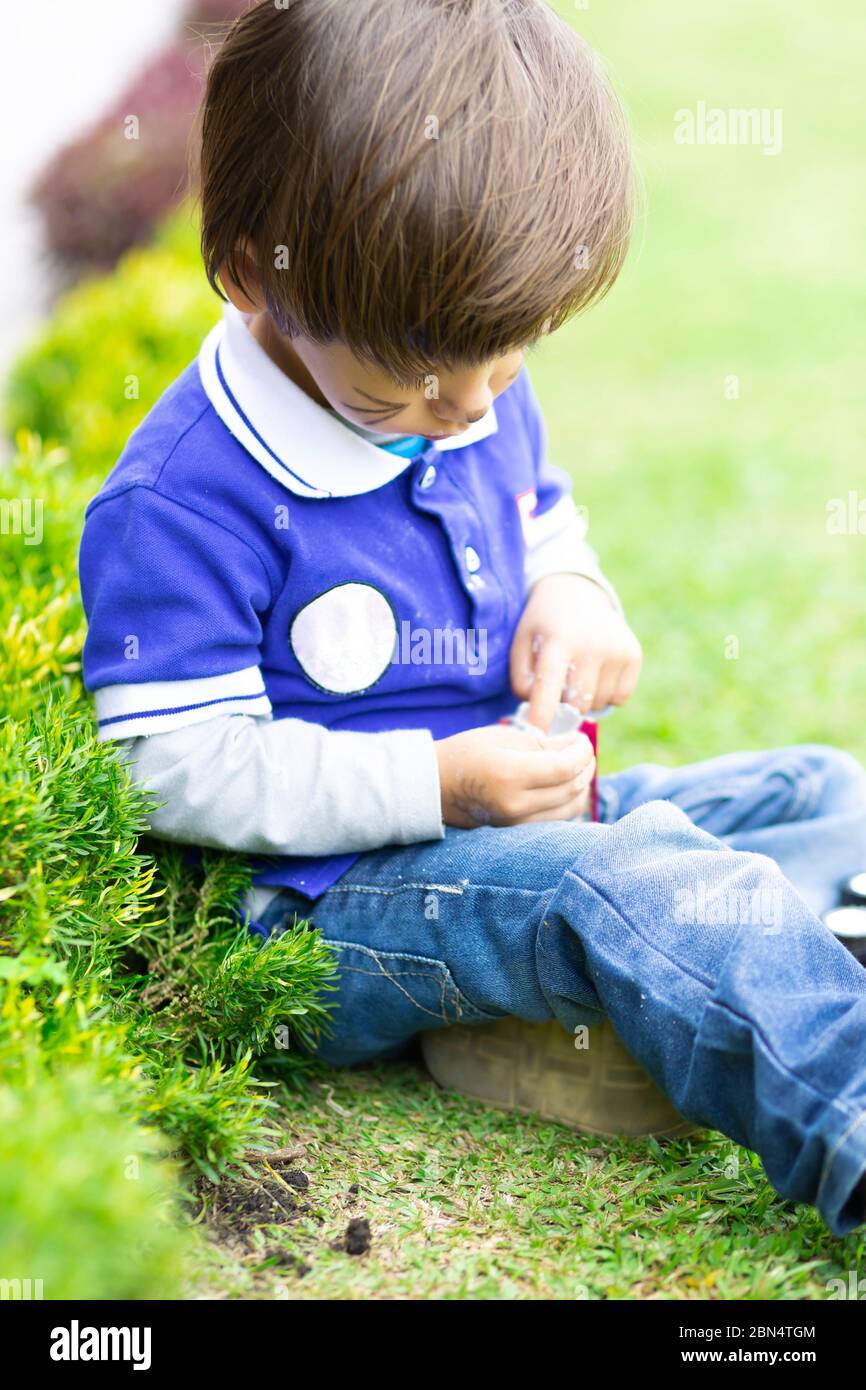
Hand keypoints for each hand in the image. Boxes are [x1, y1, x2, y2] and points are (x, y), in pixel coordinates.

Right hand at [435, 723, 595, 828]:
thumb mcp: (503, 736)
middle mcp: (516, 805)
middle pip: (572, 788)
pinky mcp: (517, 832)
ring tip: (577, 767)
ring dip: (581, 785)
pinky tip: (565, 786)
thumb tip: (576, 746)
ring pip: (571, 808)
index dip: (582, 751)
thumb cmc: (466, 753)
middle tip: (582, 750)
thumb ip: (544, 743)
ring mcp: (517, 823)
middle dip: (585, 765)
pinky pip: (557, 819)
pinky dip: (569, 801)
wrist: (434, 786)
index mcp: (510, 775)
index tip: (581, 739)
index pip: (565, 767)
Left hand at [510, 573, 641, 733]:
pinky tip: (595, 672)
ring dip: (584, 700)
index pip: (550, 685)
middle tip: (556, 688)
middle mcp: (592, 645)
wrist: (576, 592)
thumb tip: (540, 711)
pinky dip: (606, 694)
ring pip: (598, 704)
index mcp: (559, 640)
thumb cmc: (543, 625)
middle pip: (577, 704)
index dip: (543, 714)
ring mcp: (616, 650)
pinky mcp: (633, 655)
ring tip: (576, 673)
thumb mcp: (521, 643)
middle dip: (564, 706)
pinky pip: (619, 698)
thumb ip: (522, 680)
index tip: (538, 736)